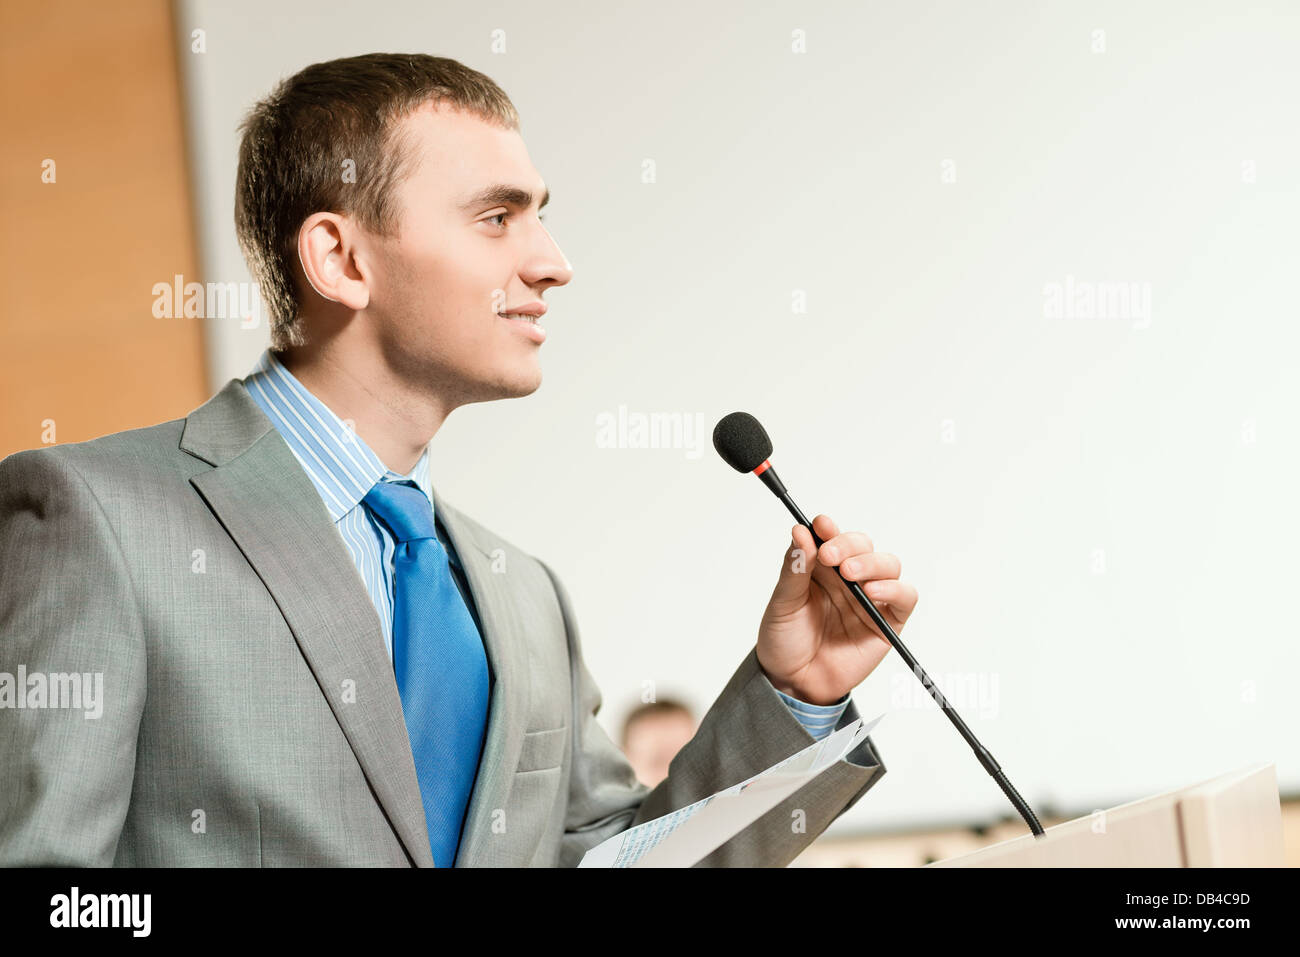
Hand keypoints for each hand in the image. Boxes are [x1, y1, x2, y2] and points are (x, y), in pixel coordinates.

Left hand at [756, 514, 917, 704]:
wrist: (793, 682)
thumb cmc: (785, 642)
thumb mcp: (782, 604)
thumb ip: (794, 570)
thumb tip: (800, 532)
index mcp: (821, 567)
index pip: (831, 537)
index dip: (828, 528)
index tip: (820, 525)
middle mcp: (848, 578)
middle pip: (863, 545)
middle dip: (848, 544)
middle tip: (829, 555)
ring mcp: (869, 598)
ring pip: (888, 564)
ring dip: (871, 563)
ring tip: (850, 573)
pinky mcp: (887, 621)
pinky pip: (904, 597)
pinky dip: (894, 589)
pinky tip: (873, 591)